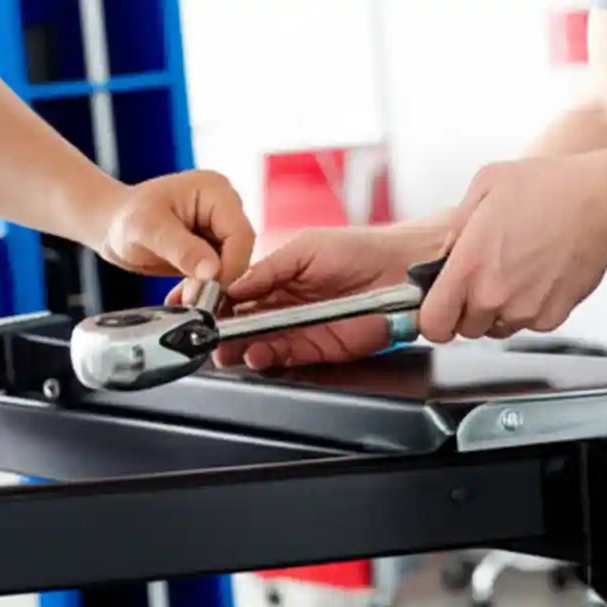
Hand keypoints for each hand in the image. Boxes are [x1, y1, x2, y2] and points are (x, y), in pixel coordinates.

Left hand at [94, 170, 255, 284]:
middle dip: (220, 279)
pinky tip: (181, 298)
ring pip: (232, 267)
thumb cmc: (124, 217)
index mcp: (215, 191)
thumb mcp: (148, 230)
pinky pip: (218, 275)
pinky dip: (202, 290)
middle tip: (194, 300)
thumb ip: (182, 249)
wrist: (110, 225)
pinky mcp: (212, 249)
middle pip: (241, 252)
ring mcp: (219, 229)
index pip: (241, 233)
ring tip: (183, 300)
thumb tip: (212, 272)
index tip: (211, 288)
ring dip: (210, 288)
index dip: (231, 265)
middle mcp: (224, 208)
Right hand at [211, 225, 448, 370]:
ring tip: (230, 350)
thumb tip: (233, 286)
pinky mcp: (320, 349)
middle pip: (244, 324)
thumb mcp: (306, 248)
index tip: (202, 309)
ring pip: (260, 344)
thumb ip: (268, 270)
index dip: (218, 303)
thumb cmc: (361, 249)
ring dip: (242, 350)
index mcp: (278, 278)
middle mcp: (285, 306)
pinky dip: (269, 359)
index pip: (238, 295)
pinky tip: (258, 355)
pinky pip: (287, 358)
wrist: (404, 270)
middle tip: (210, 337)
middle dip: (224, 332)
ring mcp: (301, 329)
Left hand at [419, 153, 606, 341]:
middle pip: (465, 329)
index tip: (441, 305)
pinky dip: (528, 308)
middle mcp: (494, 296)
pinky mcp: (552, 318)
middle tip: (484, 278)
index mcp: (469, 267)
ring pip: (496, 328)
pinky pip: (527, 324)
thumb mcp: (484, 188)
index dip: (434, 317)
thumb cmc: (546, 188)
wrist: (603, 200)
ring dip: (498, 310)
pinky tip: (537, 276)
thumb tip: (441, 259)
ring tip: (514, 272)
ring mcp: (525, 311)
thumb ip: (454, 230)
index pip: (433, 325)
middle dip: (468, 309)